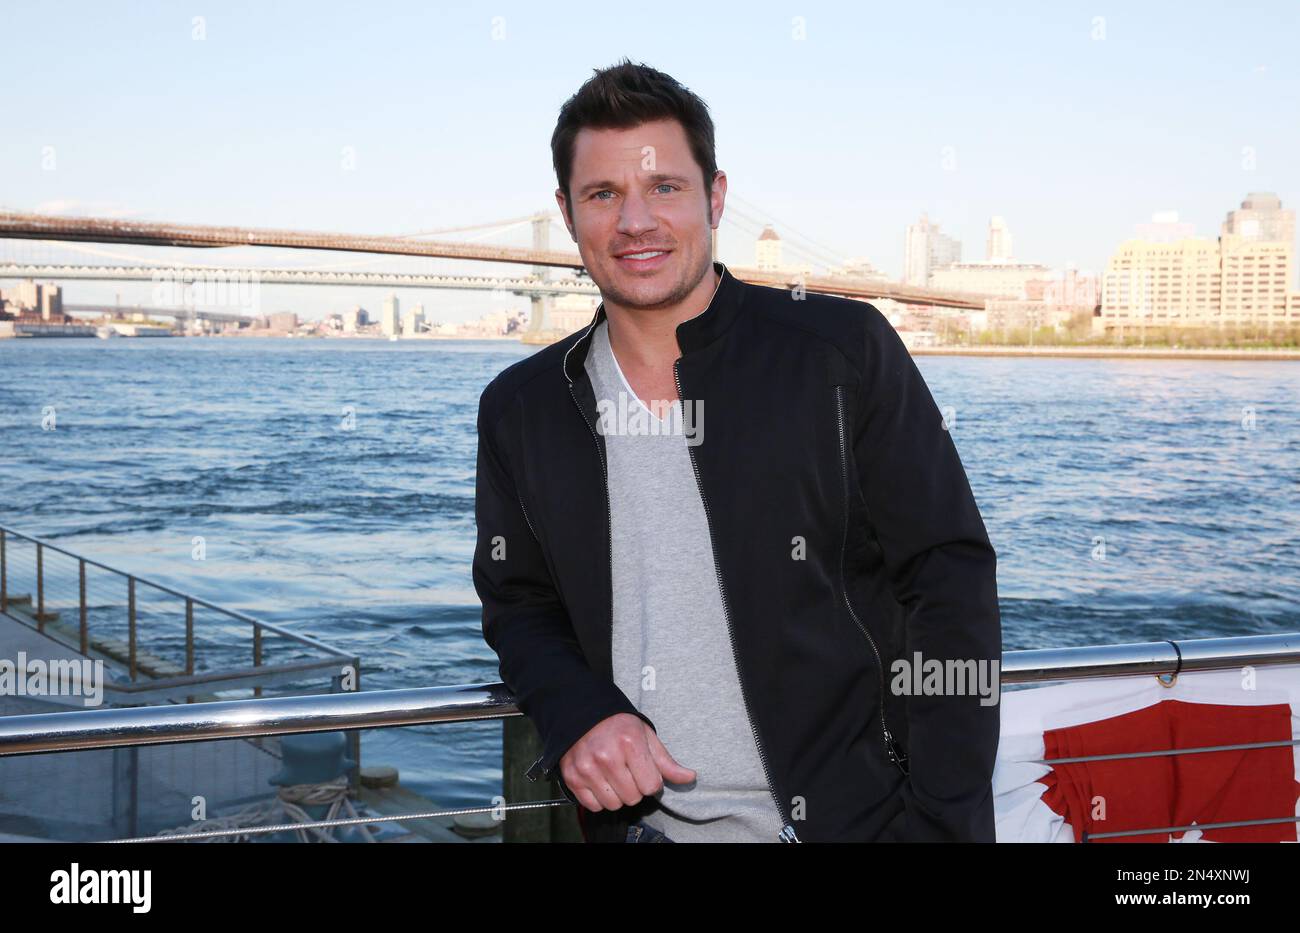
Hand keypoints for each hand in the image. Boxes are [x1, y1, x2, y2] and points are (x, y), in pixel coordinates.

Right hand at [559, 713, 695, 811]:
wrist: (582, 714)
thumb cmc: (618, 725)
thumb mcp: (645, 735)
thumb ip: (666, 761)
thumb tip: (690, 777)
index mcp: (630, 743)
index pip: (651, 786)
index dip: (651, 780)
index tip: (643, 769)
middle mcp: (606, 757)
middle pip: (633, 798)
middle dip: (635, 787)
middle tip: (627, 771)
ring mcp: (587, 768)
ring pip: (614, 804)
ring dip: (617, 795)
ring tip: (613, 776)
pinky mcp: (572, 777)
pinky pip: (594, 806)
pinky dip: (599, 798)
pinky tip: (600, 781)